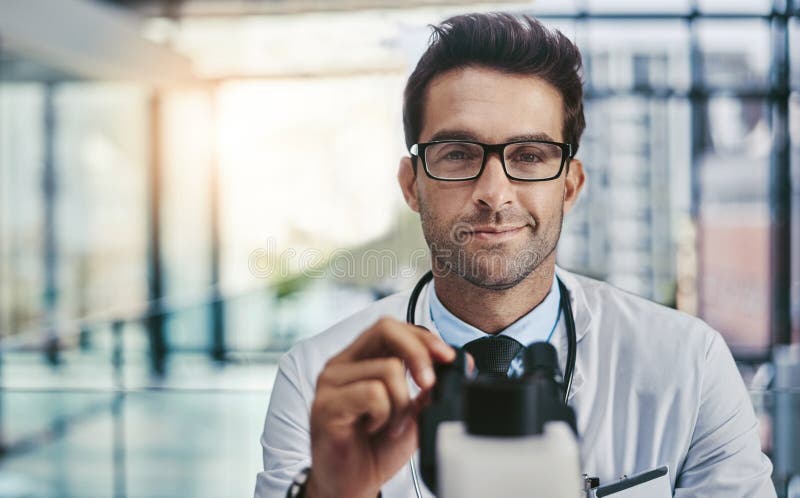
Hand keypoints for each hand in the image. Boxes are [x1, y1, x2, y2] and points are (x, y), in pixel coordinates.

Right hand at [306, 317, 454, 497]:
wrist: (352, 485)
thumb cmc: (376, 448)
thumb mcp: (413, 413)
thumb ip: (429, 388)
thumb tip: (459, 363)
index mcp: (361, 359)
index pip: (393, 328)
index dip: (423, 337)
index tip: (448, 357)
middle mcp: (343, 364)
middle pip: (386, 329)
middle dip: (418, 353)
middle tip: (429, 383)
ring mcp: (331, 382)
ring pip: (388, 369)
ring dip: (402, 404)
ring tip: (391, 426)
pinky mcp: (326, 403)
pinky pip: (373, 394)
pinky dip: (385, 415)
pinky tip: (375, 429)